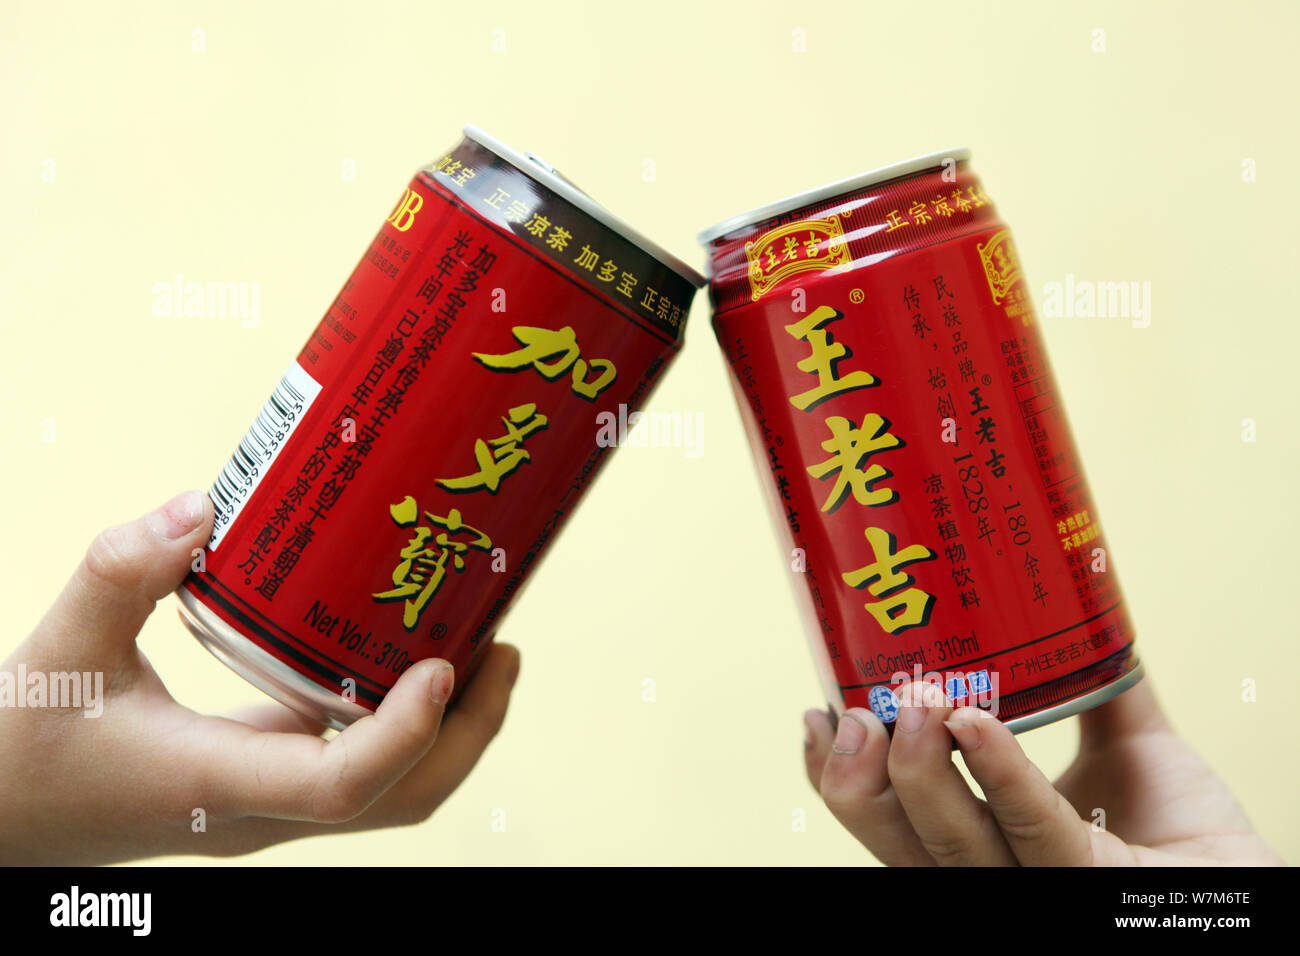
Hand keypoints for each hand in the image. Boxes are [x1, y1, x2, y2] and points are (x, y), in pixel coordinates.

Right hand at [0, 490, 519, 863]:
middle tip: (504, 647)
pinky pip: (355, 762)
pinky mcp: (263, 779)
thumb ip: (118, 572)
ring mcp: (269, 801)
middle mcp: (262, 808)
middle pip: (400, 800)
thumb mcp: (59, 649)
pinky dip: (400, 718)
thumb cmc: (20, 746)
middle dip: (469, 731)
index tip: (446, 664)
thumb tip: (200, 505)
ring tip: (484, 648)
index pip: (343, 786)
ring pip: (389, 791)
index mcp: (220, 784)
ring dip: (450, 728)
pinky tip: (401, 654)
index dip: (410, 733)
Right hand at [803, 677, 1280, 864]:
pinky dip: (999, 774)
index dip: (831, 776)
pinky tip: (975, 723)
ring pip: (949, 846)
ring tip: (918, 700)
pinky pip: (1034, 831)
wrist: (1244, 883)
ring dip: (918, 769)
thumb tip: (1073, 597)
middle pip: (896, 843)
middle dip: (856, 775)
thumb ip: (1093, 684)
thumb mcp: (1124, 747)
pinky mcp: (1091, 885)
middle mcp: (993, 871)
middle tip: (854, 708)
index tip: (813, 711)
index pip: (884, 823)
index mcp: (981, 842)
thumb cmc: (1184, 830)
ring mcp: (1036, 885)